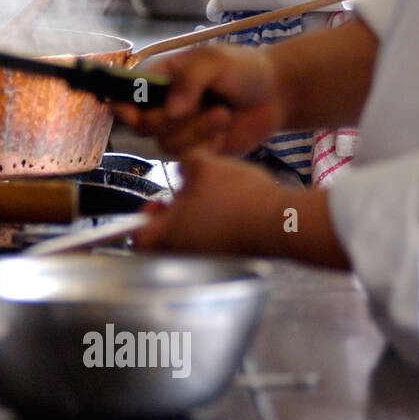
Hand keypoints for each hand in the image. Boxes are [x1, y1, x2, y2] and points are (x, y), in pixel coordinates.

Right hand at [113, 44, 285, 155]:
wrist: (275, 94)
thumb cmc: (243, 69)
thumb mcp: (214, 61)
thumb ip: (189, 79)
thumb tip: (171, 110)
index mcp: (158, 80)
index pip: (124, 95)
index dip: (122, 107)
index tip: (132, 113)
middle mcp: (162, 106)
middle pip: (143, 125)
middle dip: (172, 120)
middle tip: (203, 106)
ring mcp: (177, 130)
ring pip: (166, 143)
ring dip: (197, 130)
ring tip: (223, 114)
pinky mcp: (194, 149)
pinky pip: (188, 156)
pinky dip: (208, 143)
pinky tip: (225, 129)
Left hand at [134, 151, 289, 255]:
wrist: (280, 221)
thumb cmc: (236, 197)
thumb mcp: (203, 165)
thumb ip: (185, 162)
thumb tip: (183, 166)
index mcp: (169, 234)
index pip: (138, 236)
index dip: (142, 218)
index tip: (156, 202)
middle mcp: (185, 252)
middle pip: (164, 240)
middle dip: (170, 217)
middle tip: (182, 198)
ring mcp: (210, 257)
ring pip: (190, 240)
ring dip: (194, 219)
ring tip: (209, 198)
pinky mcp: (231, 256)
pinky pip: (213, 242)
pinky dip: (214, 226)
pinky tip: (230, 208)